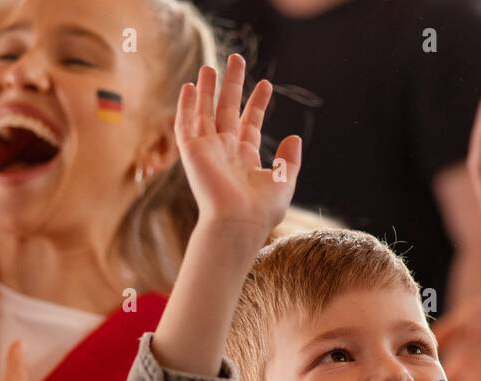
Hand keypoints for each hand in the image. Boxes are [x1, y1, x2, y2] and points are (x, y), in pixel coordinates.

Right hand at [176, 53, 301, 242]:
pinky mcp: (192, 152)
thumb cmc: (262, 210)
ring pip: (204, 113)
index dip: (257, 103)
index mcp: (245, 157)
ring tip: (210, 66)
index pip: (250, 123)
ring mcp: (207, 150)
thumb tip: (295, 137)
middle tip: (237, 59)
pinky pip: (185, 124)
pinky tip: (188, 87)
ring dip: (206, 90)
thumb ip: (289, 159)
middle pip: (227, 110)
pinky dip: (186, 106)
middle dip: (232, 85)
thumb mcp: (283, 181)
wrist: (238, 222)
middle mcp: (224, 151)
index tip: (266, 84)